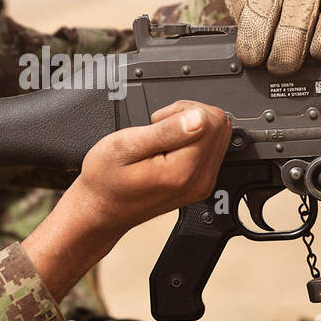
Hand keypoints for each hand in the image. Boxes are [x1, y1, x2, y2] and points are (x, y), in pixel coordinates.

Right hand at [23, 100, 230, 299]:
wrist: (101, 209)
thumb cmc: (105, 180)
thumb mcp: (125, 146)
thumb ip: (165, 132)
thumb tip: (198, 118)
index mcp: (183, 171)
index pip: (210, 120)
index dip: (182, 110)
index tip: (158, 123)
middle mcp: (199, 181)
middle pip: (220, 125)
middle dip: (191, 115)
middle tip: (159, 128)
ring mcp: (202, 184)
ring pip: (218, 135)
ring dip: (193, 126)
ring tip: (161, 137)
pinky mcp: (200, 183)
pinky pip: (211, 148)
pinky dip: (192, 138)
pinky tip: (168, 146)